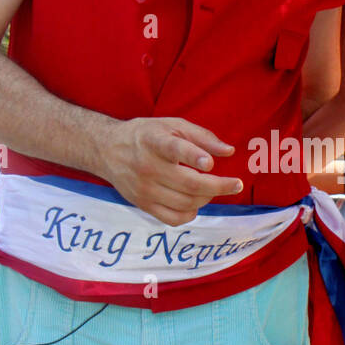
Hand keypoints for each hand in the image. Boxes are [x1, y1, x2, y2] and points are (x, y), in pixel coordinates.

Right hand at [104, 117, 242, 225]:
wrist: (107, 150)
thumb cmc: (147, 136)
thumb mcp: (172, 126)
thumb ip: (203, 137)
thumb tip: (229, 151)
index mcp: (154, 141)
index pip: (174, 149)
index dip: (193, 156)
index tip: (209, 163)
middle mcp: (147, 166)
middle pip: (189, 183)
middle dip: (218, 186)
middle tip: (237, 184)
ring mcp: (144, 189)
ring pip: (185, 203)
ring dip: (207, 198)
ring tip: (213, 189)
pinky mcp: (143, 204)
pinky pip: (173, 219)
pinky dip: (191, 214)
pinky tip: (196, 203)